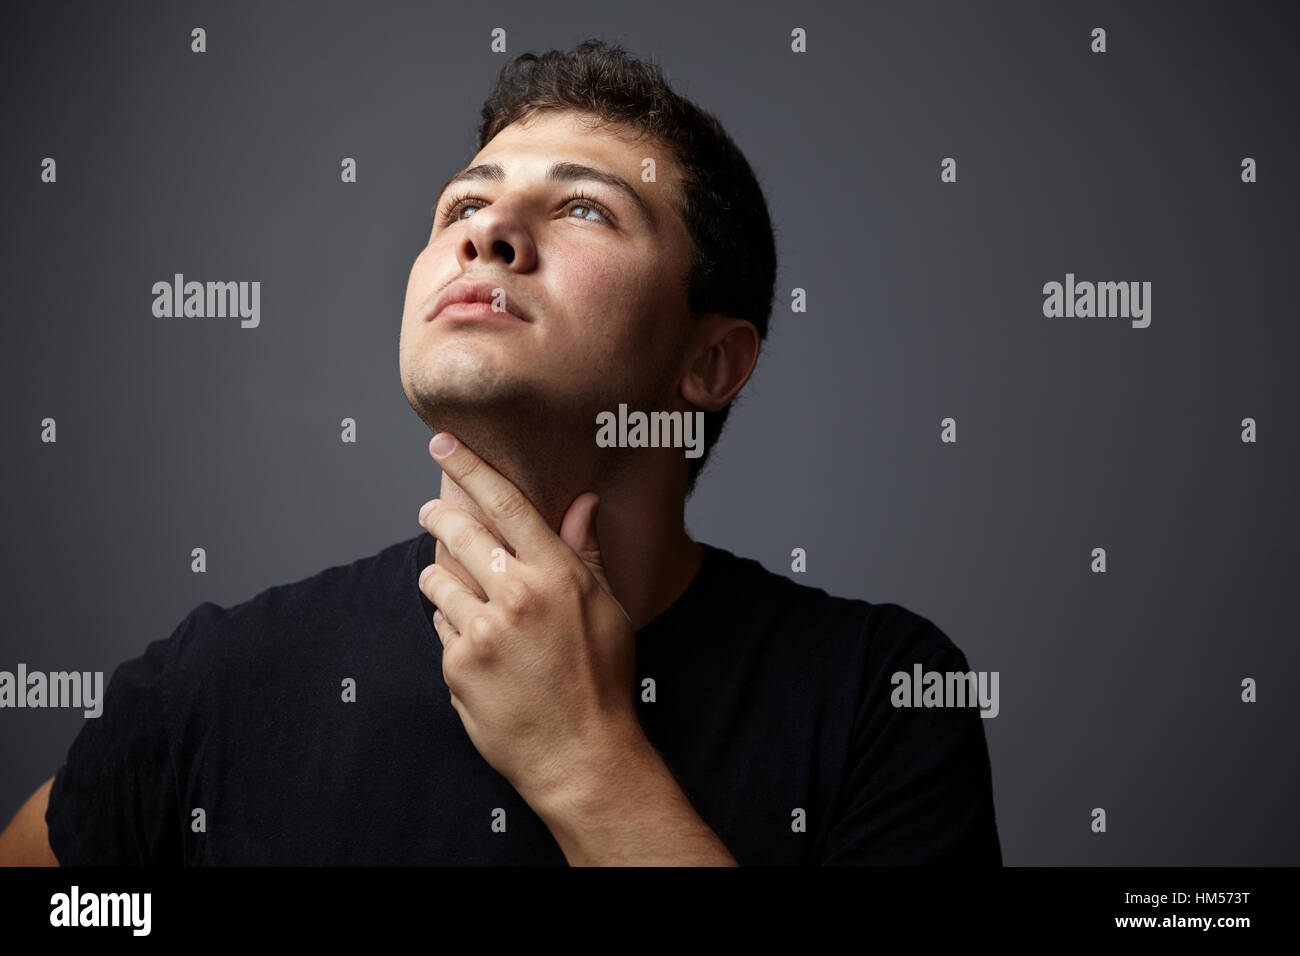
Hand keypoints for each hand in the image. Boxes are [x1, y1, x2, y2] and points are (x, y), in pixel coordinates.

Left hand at [416, 432, 642, 808]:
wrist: (581, 754)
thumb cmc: (602, 679)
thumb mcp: (607, 608)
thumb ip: (584, 552)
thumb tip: (581, 501)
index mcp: (558, 574)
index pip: (505, 502)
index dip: (469, 467)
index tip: (443, 443)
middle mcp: (517, 594)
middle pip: (460, 531)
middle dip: (438, 514)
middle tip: (430, 510)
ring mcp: (483, 630)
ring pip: (439, 578)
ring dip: (439, 575)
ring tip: (451, 584)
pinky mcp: (457, 665)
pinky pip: (441, 625)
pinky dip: (451, 624)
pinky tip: (472, 639)